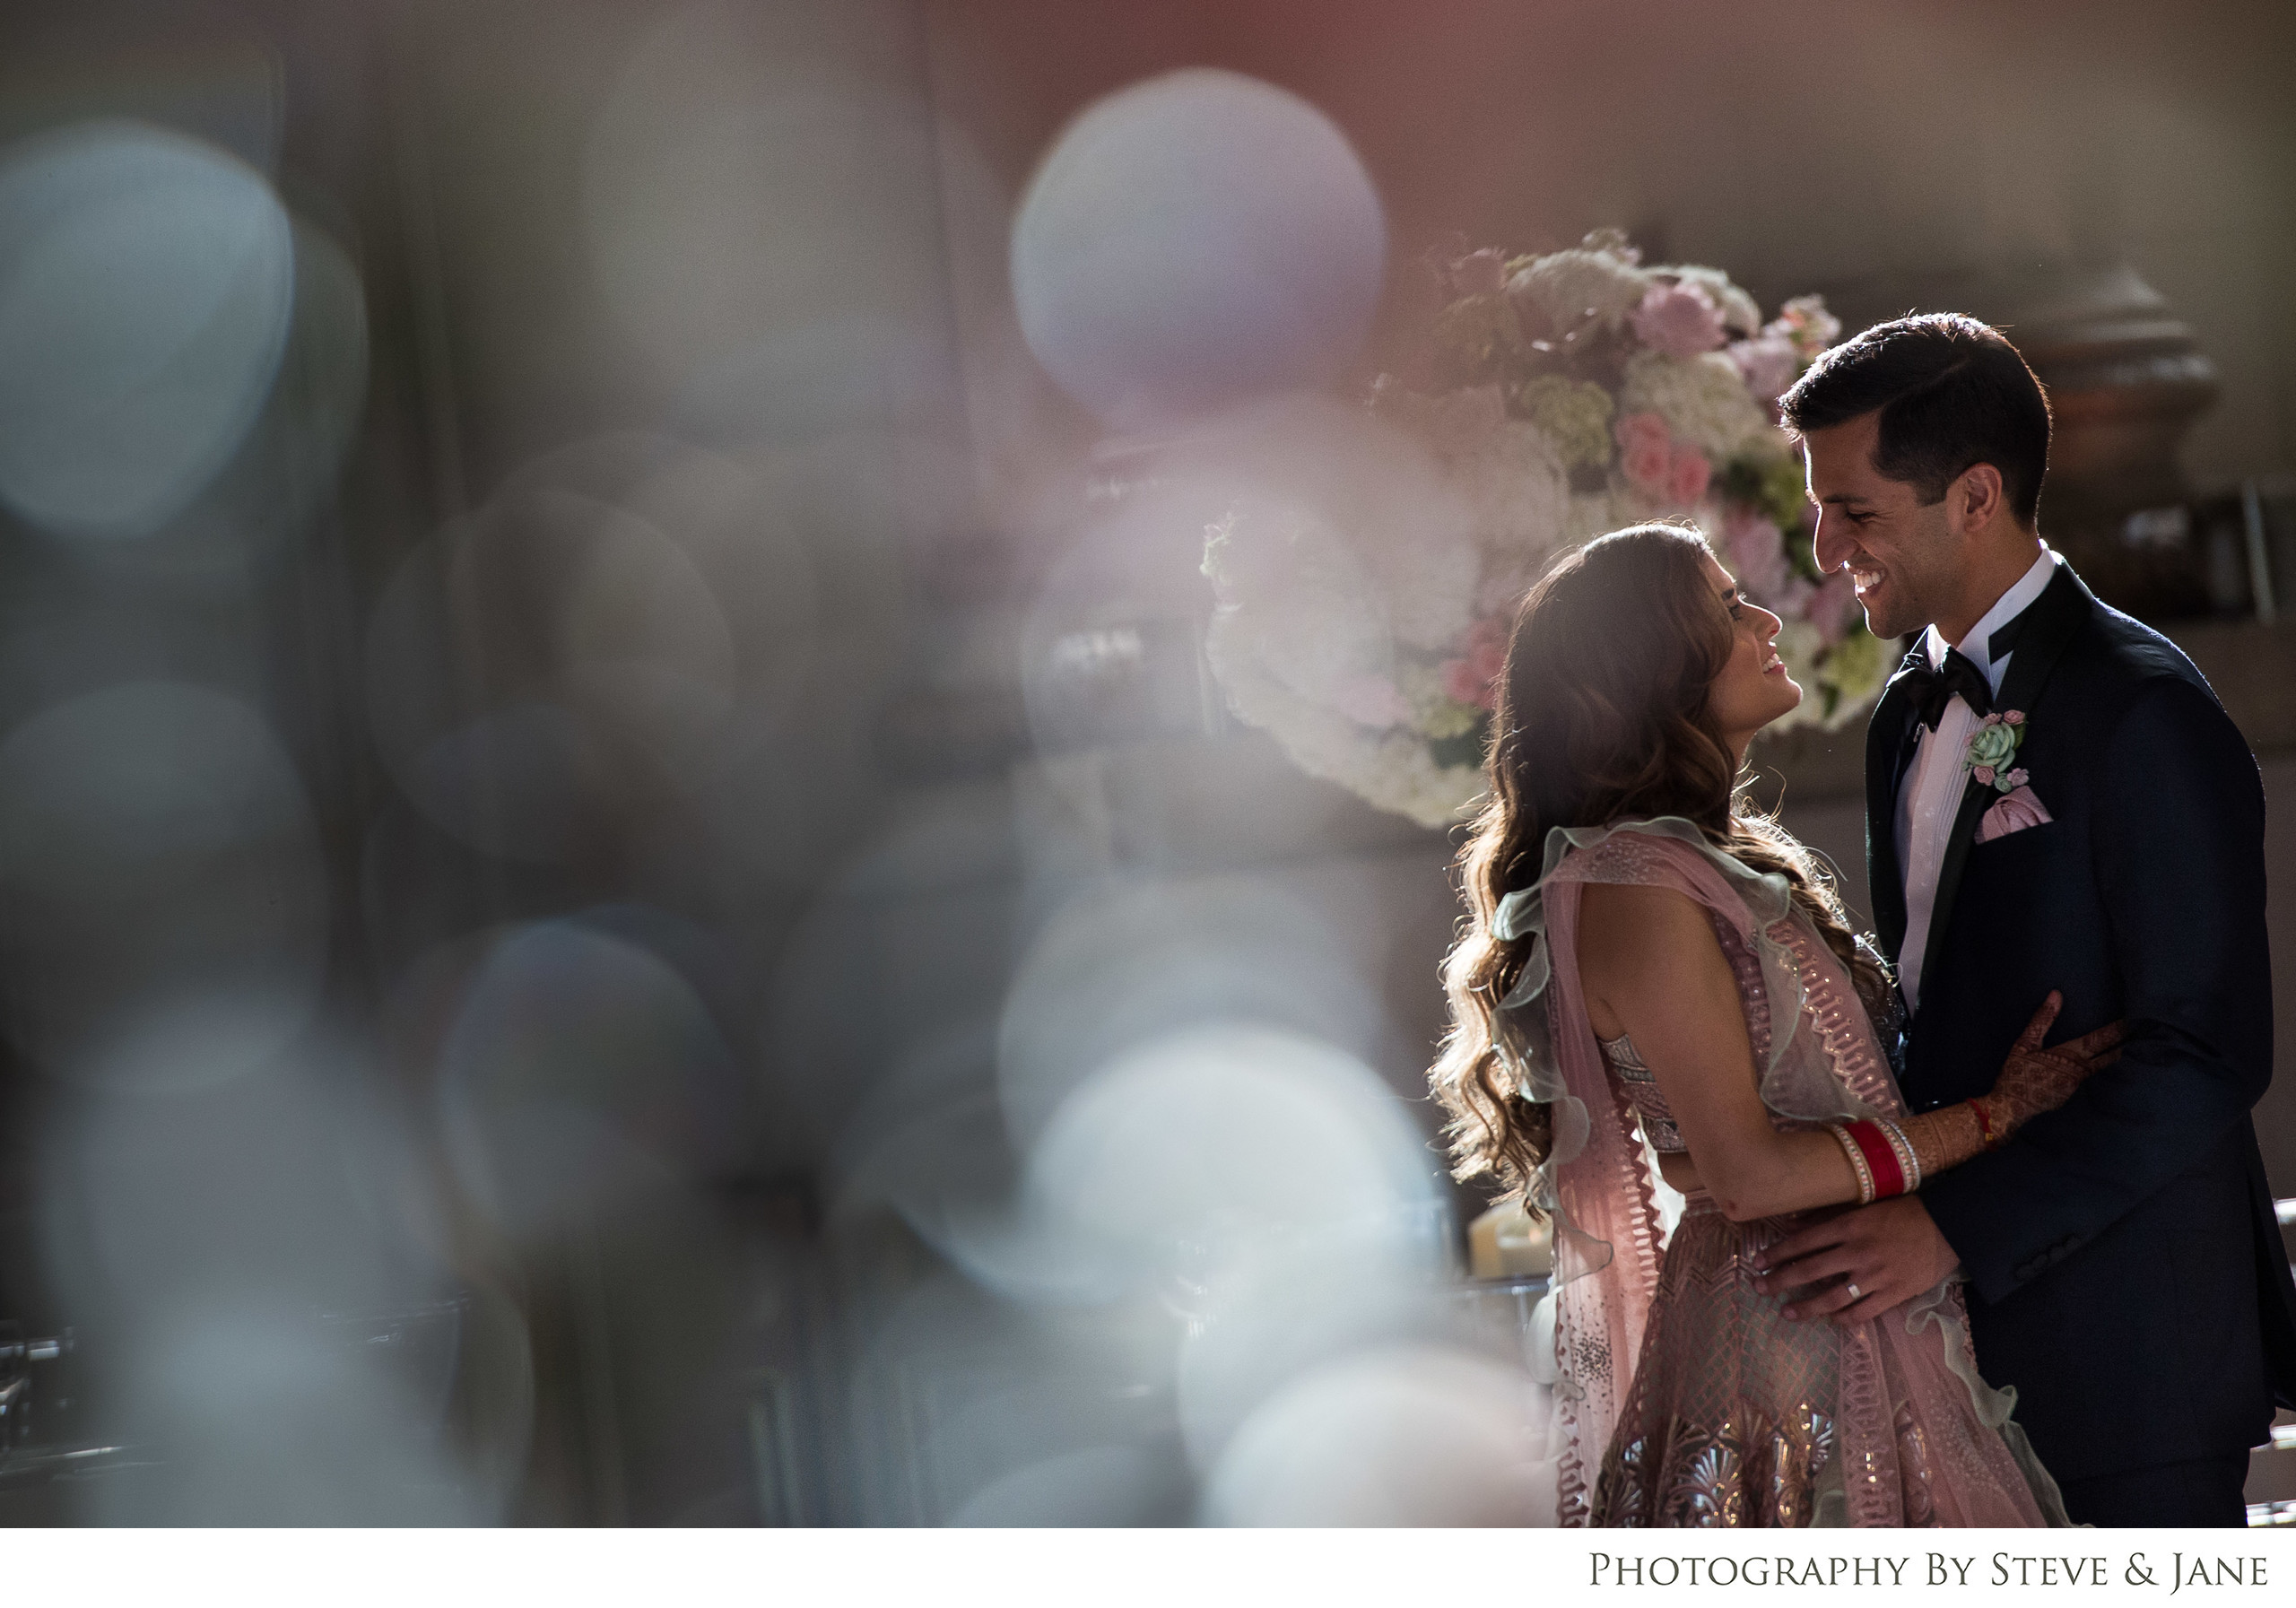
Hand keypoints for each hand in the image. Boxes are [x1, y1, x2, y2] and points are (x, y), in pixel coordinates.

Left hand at [1748, 1196, 1959, 1323]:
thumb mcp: (1865, 1204)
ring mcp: (1875, 1276)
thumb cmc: (1905, 1211)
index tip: (1756, 1262)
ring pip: (1831, 1298)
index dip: (1776, 1253)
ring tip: (1785, 1312)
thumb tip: (1792, 1222)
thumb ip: (1828, 1216)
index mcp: (1849, 1225)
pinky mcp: (1894, 1294)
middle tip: (1759, 1288)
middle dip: (1779, 1280)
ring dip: (1804, 1307)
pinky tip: (1829, 1320)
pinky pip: (1861, 1313)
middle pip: (1809, 1270)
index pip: (1802, 1241)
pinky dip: (1842, 1319)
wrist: (1950, 1228)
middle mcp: (1857, 1251)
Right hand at [1988, 990, 2124, 1134]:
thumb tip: (2056, 995)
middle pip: (2109, 1056)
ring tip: (2121, 1048)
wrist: (2010, 1107)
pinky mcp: (2070, 1096)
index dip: (2118, 1030)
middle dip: (2124, 1044)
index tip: (2134, 1021)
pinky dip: (2090, 1072)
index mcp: (2069, 1056)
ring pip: (2098, 1069)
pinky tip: (2087, 1068)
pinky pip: (2084, 1080)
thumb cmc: (2015, 1073)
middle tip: (2141, 1035)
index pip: (2100, 1040)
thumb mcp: (2024, 1043)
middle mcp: (2079, 1072)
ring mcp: (2076, 1086)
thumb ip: (2042, 1019)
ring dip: (2109, 1058)